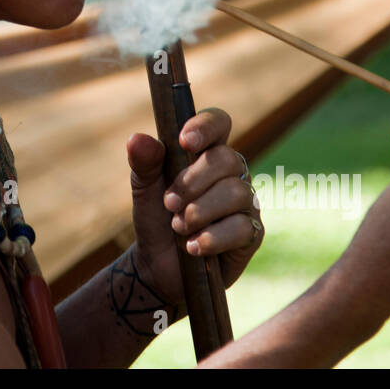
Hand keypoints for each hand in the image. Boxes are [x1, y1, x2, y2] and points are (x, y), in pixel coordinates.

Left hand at [126, 107, 262, 310]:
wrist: (158, 265)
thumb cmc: (155, 219)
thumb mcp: (144, 189)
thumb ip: (144, 163)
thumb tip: (137, 139)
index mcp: (206, 152)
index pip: (219, 123)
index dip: (206, 127)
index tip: (184, 142)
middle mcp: (232, 173)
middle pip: (226, 159)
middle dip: (192, 182)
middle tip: (169, 203)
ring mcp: (245, 203)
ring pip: (236, 193)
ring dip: (199, 212)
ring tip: (177, 227)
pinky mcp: (252, 233)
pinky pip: (241, 227)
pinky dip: (212, 238)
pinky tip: (193, 247)